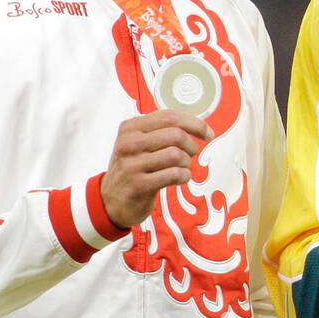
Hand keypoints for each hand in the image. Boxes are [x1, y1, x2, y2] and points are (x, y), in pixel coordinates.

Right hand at [100, 110, 213, 228]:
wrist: (111, 201)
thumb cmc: (133, 168)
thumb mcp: (139, 143)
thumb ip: (162, 131)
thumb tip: (198, 126)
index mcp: (130, 127)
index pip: (170, 116)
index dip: (195, 124)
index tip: (207, 133)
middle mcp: (128, 143)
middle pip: (176, 135)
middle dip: (191, 145)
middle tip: (190, 154)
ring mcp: (132, 164)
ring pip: (176, 155)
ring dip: (186, 163)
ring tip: (181, 167)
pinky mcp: (138, 184)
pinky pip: (173, 175)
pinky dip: (184, 176)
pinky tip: (179, 178)